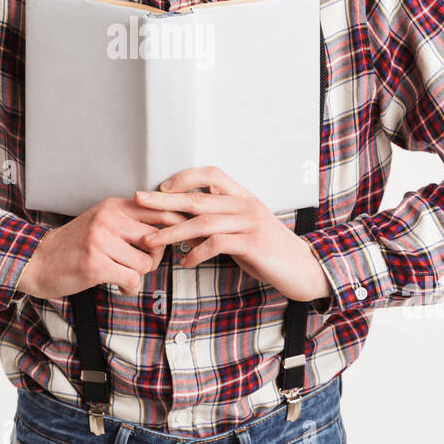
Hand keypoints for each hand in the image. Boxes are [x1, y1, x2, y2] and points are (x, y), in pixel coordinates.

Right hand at [16, 196, 191, 299]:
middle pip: (157, 239)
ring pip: (145, 263)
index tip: (184, 237)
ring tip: (123, 275)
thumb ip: (131, 222)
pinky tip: (119, 287)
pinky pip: (131, 280)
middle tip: (139, 264)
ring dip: (138, 275)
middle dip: (154, 257)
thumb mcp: (102, 222)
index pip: (160, 210)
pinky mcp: (95, 264)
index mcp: (114, 206)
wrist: (37, 261)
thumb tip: (171, 228)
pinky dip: (129, 289)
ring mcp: (101, 241)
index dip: (178, 225)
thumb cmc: (74, 244)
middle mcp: (108, 219)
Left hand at [133, 165, 330, 303]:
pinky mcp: (253, 244)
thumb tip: (182, 228)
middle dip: (164, 200)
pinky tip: (184, 262)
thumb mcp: (242, 233)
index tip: (161, 187)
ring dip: (172, 231)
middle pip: (198, 196)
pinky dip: (196, 253)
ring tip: (151, 241)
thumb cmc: (270, 252)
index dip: (184, 177)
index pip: (212, 173)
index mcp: (243, 197)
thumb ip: (216, 226)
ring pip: (203, 221)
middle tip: (139, 200)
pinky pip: (217, 244)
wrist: (305, 269)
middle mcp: (246, 204)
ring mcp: (251, 223)